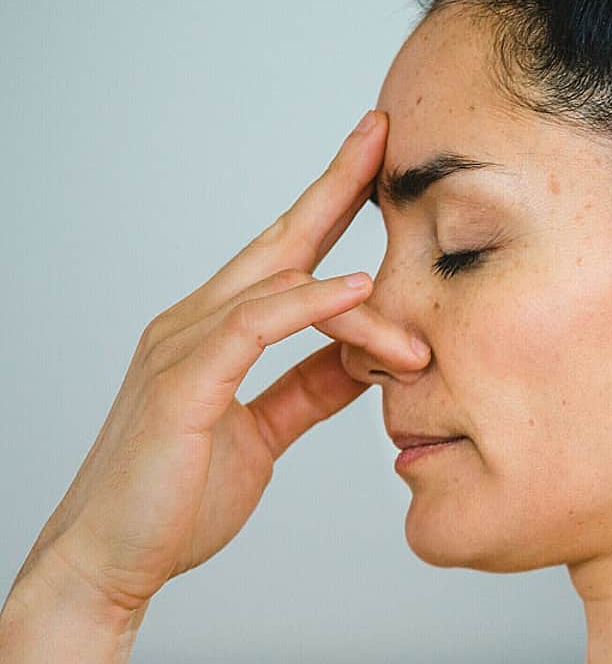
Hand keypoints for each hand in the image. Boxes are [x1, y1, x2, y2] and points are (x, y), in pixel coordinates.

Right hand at [12, 109, 423, 617]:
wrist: (108, 562)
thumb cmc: (178, 497)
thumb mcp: (267, 431)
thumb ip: (312, 389)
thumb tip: (368, 358)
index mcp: (216, 330)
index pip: (287, 253)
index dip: (333, 203)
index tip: (380, 166)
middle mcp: (196, 322)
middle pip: (282, 236)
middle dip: (338, 182)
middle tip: (385, 133)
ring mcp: (182, 345)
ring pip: (281, 282)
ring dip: (359, 296)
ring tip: (417, 327)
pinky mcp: (181, 382)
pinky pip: (255, 324)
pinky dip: (309, 303)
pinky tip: (355, 291)